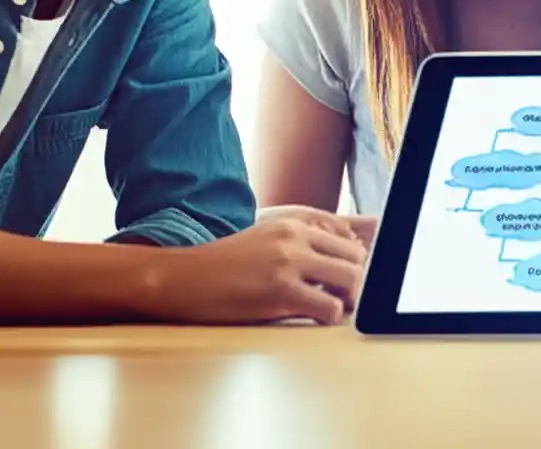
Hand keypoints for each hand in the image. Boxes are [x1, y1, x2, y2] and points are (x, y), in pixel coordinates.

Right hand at [146, 207, 373, 324]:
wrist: (183, 278)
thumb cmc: (225, 265)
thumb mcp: (267, 240)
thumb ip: (302, 245)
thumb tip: (343, 261)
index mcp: (294, 223)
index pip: (349, 239)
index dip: (354, 263)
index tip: (345, 279)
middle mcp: (296, 237)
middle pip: (357, 258)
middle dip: (355, 281)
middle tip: (342, 297)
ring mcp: (289, 263)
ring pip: (351, 280)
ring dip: (347, 299)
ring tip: (330, 307)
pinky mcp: (281, 291)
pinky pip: (330, 308)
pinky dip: (330, 317)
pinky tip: (315, 318)